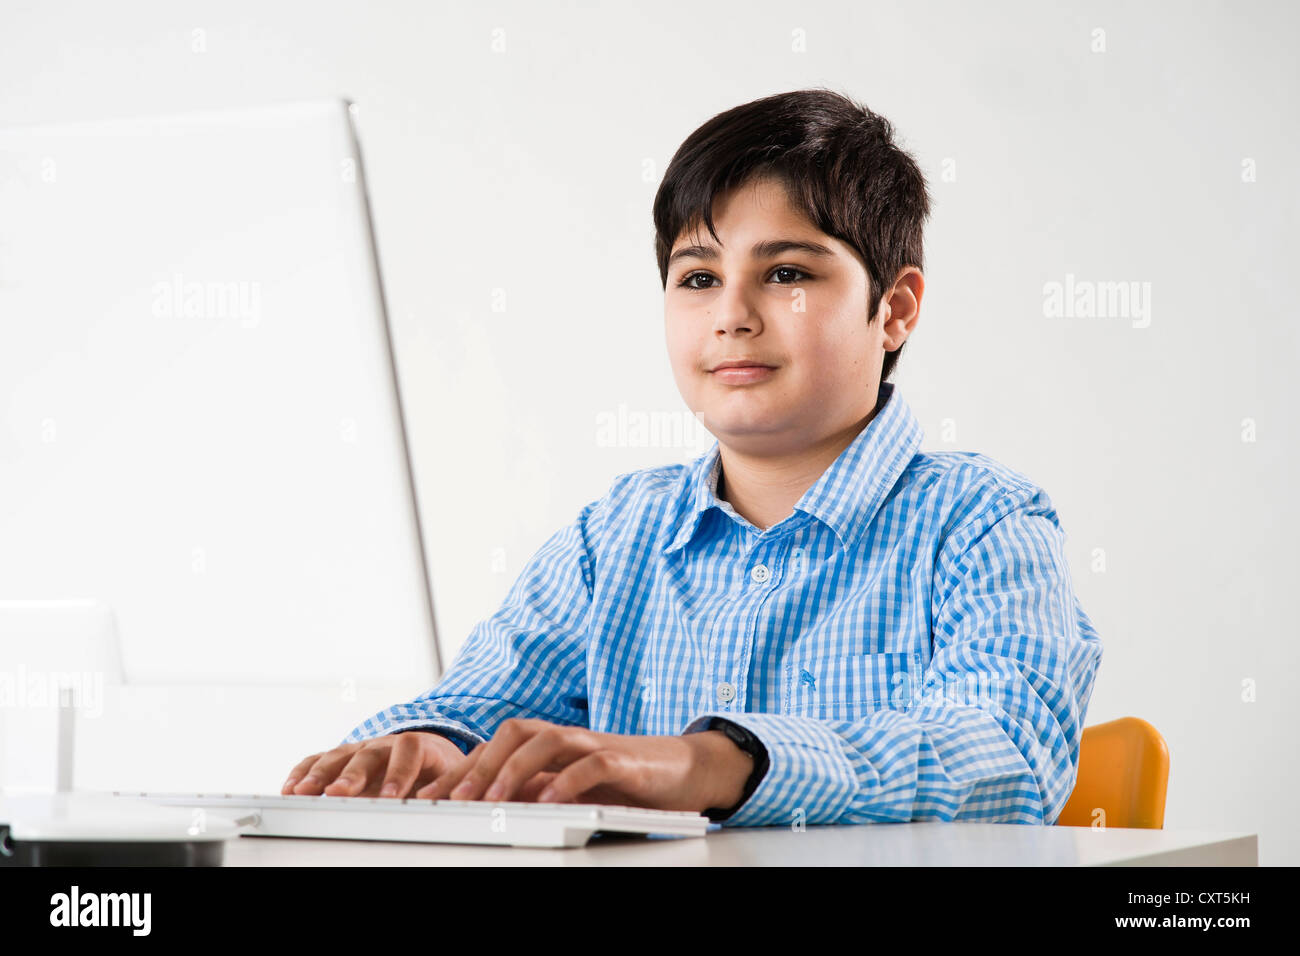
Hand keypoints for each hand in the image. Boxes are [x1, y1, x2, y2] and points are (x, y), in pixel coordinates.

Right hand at [282, 731, 469, 798]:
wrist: (429, 752)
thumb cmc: (441, 770)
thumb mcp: (452, 778)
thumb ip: (450, 791)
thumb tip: (458, 810)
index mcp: (420, 746)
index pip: (410, 750)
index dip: (400, 772)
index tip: (392, 797)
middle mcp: (387, 744)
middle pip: (368, 753)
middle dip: (352, 775)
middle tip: (339, 793)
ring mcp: (362, 749)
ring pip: (339, 756)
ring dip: (320, 775)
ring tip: (303, 792)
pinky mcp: (342, 758)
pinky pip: (319, 760)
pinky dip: (304, 772)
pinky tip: (290, 788)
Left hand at [421, 718, 750, 812]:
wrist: (683, 769)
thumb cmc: (624, 779)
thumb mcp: (570, 788)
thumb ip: (535, 792)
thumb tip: (489, 810)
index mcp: (550, 744)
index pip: (496, 747)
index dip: (462, 769)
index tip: (429, 796)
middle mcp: (567, 738)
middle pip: (513, 733)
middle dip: (480, 765)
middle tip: (454, 799)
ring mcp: (594, 744)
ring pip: (546, 739)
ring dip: (514, 768)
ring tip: (494, 800)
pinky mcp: (623, 760)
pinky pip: (590, 763)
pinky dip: (567, 780)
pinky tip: (550, 801)